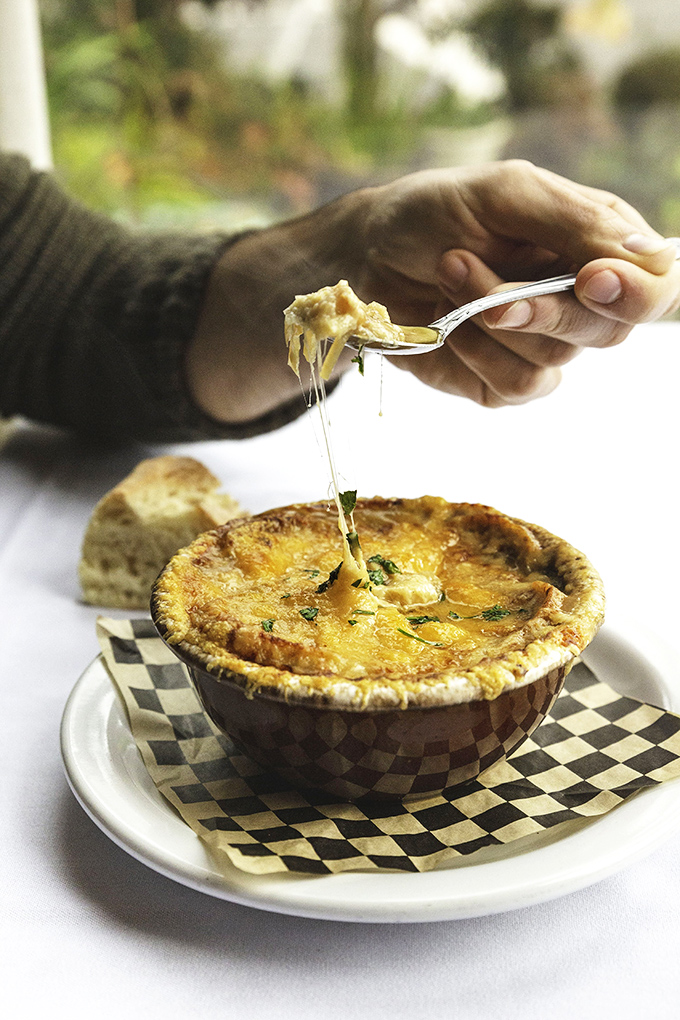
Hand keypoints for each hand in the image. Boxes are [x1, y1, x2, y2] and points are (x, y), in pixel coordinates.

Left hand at [186, 160, 679, 422]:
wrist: (367, 254)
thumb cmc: (436, 210)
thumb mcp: (505, 194)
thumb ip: (575, 222)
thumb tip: (642, 259)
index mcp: (597, 247)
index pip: (657, 284)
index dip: (638, 292)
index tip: (590, 278)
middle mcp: (580, 301)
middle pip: (611, 331)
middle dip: (540, 303)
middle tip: (468, 262)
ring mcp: (543, 345)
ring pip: (555, 360)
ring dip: (489, 317)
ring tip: (446, 271)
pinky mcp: (502, 381)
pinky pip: (515, 385)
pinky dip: (473, 352)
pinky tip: (444, 321)